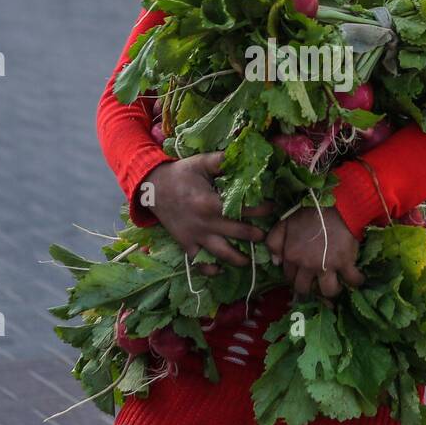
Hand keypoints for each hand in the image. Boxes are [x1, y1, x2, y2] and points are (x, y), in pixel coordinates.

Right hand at [143, 154, 271, 274]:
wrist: (152, 187)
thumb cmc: (180, 174)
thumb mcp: (201, 162)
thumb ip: (222, 160)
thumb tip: (244, 154)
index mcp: (212, 202)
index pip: (244, 209)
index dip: (262, 209)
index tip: (273, 208)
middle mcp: (206, 222)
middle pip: (238, 233)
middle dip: (256, 236)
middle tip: (265, 236)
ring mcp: (196, 235)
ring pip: (222, 253)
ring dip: (238, 259)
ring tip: (249, 260)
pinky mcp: (185, 243)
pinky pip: (199, 262)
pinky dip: (209, 269)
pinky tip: (220, 270)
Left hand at [265, 207, 364, 302]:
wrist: (336, 205)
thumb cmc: (309, 212)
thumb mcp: (285, 223)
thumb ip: (274, 242)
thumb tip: (276, 262)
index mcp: (292, 256)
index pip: (289, 277)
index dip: (295, 277)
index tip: (302, 275)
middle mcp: (307, 265)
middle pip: (304, 289)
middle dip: (309, 289)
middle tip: (316, 283)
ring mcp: (327, 266)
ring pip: (328, 291)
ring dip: (331, 291)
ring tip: (335, 284)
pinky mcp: (345, 263)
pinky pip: (352, 280)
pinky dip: (356, 281)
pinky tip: (357, 278)